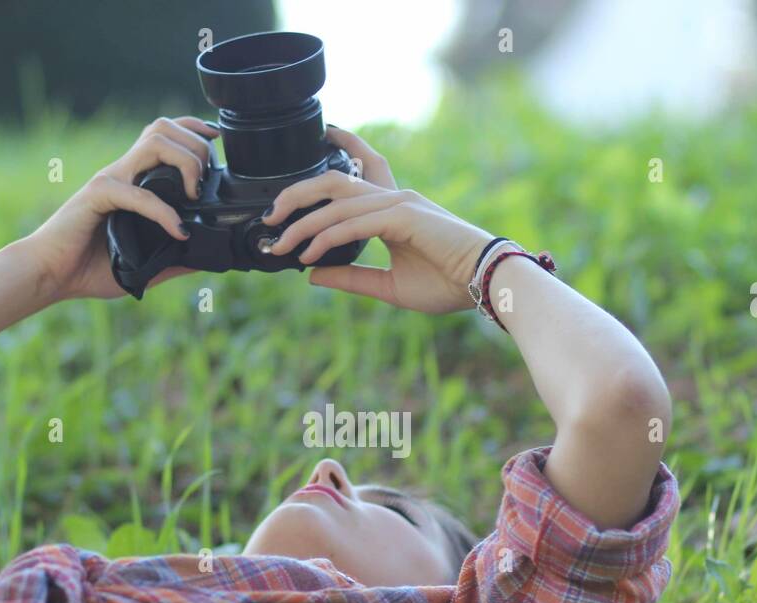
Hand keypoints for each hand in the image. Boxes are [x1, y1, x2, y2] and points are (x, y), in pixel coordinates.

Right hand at [23, 116, 218, 301]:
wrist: (48, 275)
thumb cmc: (87, 268)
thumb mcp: (144, 266)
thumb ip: (173, 259)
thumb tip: (203, 258)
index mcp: (132, 180)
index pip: (164, 134)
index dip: (192, 129)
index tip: (215, 138)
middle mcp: (122, 172)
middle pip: (163, 128)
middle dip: (195, 144)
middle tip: (206, 179)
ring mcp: (109, 179)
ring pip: (154, 143)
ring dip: (184, 162)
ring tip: (194, 195)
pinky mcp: (97, 195)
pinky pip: (139, 194)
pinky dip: (163, 212)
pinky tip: (178, 231)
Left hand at [263, 127, 492, 313]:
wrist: (486, 285)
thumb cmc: (447, 285)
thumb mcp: (388, 287)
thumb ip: (351, 278)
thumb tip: (312, 274)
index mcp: (391, 209)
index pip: (351, 176)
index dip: (328, 162)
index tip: (294, 174)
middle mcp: (393, 198)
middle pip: (334, 180)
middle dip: (297, 193)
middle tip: (270, 217)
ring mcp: (399, 203)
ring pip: (338, 201)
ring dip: (304, 222)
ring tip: (281, 242)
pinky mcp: (404, 216)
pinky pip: (355, 222)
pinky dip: (328, 236)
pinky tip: (309, 253)